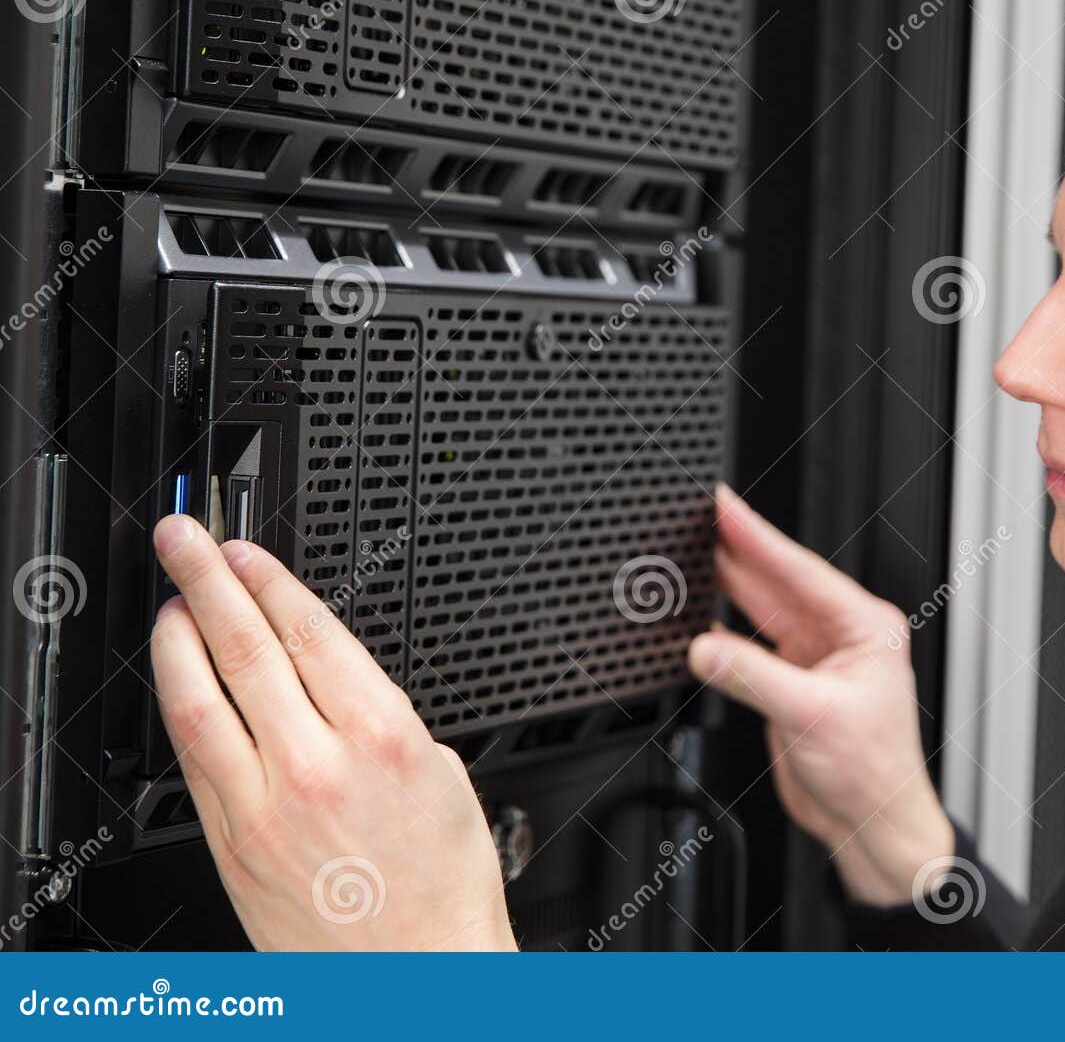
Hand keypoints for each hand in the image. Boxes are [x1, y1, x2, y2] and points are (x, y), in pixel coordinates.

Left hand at [149, 515, 515, 950]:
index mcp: (384, 736)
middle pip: (246, 648)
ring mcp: (265, 805)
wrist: (418, 976)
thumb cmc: (443, 888)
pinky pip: (193, 758)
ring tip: (166, 599)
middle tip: (184, 540)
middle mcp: (318, 763)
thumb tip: (339, 683)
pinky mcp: (231, 843)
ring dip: (176, 637)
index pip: (310, 632)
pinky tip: (175, 682)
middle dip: (208, 581)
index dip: (270, 580)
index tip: (248, 551)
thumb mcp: (444, 776)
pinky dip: (180, 706)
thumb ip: (385, 721)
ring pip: (201, 699)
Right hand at [687, 485, 953, 905]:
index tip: (724, 506)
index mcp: (864, 627)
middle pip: (778, 582)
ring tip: (692, 555)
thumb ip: (754, 676)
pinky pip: (750, 646)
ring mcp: (814, 658)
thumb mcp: (812, 716)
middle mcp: (840, 636)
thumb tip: (707, 647)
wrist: (872, 824)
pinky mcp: (791, 683)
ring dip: (728, 586)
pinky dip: (723, 632)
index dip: (758, 536)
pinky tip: (699, 617)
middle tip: (698, 519)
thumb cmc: (874, 772)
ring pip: (761, 610)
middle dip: (738, 550)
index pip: (800, 570)